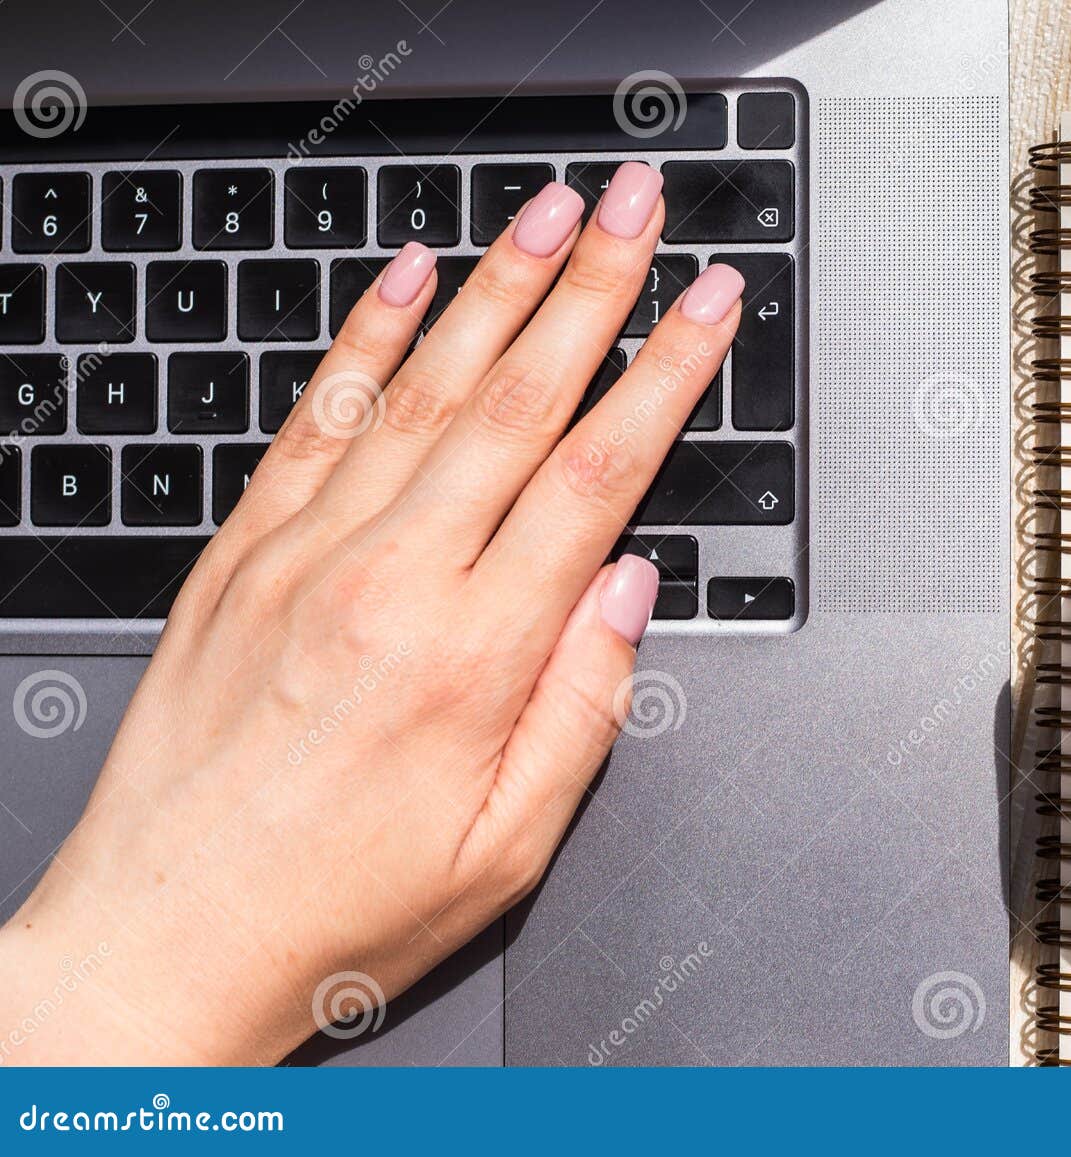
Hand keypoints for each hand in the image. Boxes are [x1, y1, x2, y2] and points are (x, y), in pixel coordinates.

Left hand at [0, 163, 743, 1063]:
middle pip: (517, 403)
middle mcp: (386, 584)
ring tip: (550, 213)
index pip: (595, 478)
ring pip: (421, 390)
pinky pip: (314, 419)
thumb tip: (627, 589)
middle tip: (637, 206)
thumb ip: (582, 709)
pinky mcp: (241, 554)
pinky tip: (409, 279)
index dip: (665, 377)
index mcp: (470, 659)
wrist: (164, 940)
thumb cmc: (340, 909)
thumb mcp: (506, 850)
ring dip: (497, 290)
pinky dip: (365, 339)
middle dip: (593, 289)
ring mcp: (303, 556)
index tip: (708, 306)